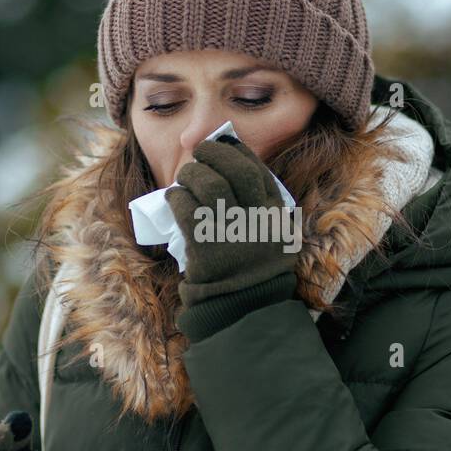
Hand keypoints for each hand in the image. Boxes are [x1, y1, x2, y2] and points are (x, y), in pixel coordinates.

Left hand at [165, 135, 298, 339]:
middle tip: (200, 152)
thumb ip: (257, 206)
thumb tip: (229, 167)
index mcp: (275, 214)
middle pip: (235, 171)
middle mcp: (257, 220)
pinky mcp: (206, 245)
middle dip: (214, 154)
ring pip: (209, 185)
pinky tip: (175, 199)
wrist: (242, 307)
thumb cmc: (251, 269)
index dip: (237, 151)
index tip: (223, 143)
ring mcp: (232, 232)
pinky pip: (186, 208)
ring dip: (192, 175)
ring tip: (186, 178)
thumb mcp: (271, 236)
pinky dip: (177, 198)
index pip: (257, 170)